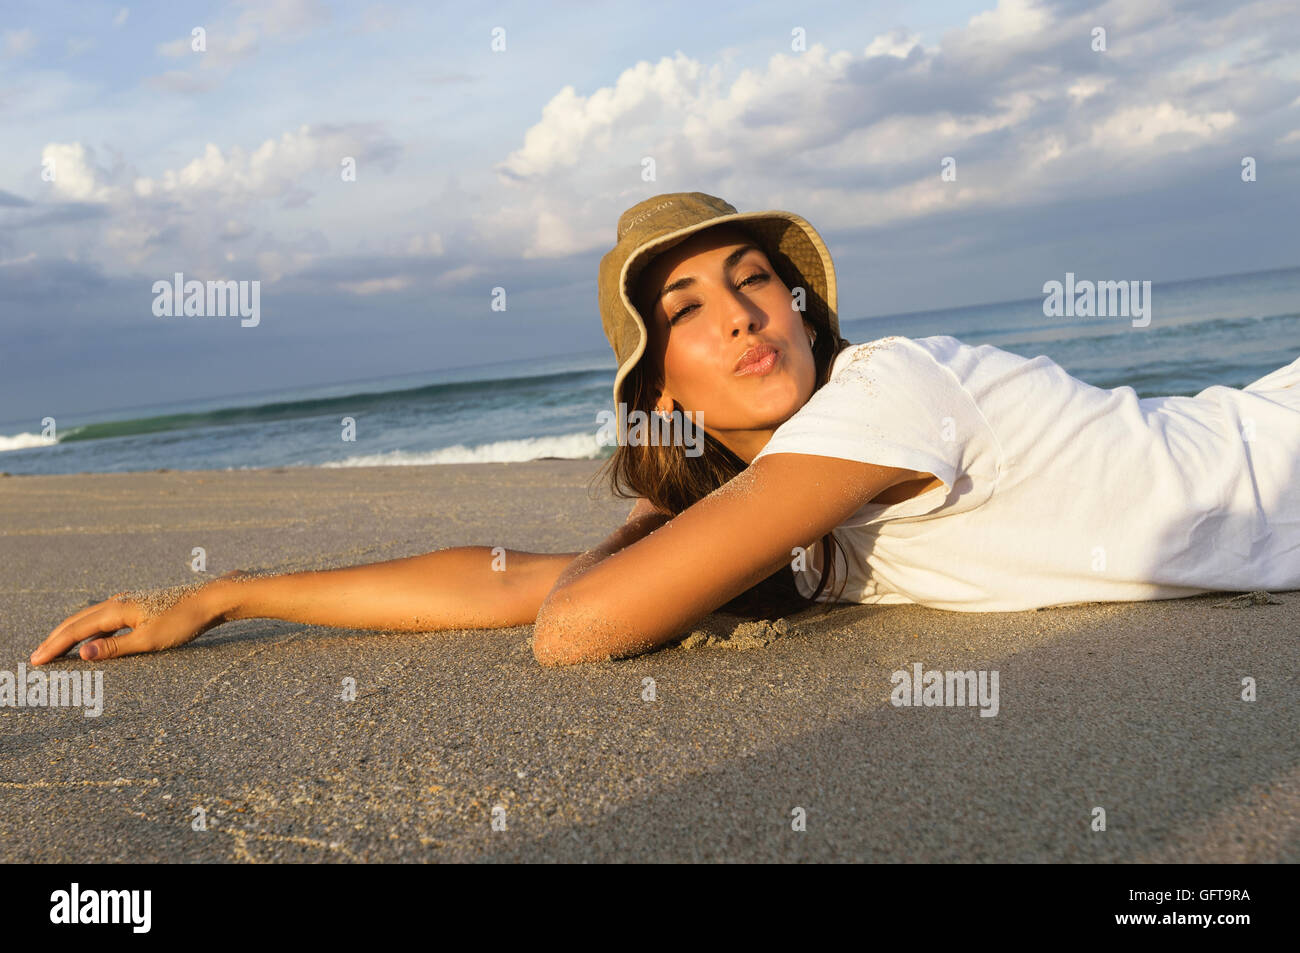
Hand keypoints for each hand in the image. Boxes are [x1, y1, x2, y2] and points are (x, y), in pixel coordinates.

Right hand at [29, 570, 244, 664]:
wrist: (212, 599)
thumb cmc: (184, 620)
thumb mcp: (149, 640)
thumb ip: (115, 648)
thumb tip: (81, 654)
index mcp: (117, 609)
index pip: (77, 630)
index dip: (55, 646)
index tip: (36, 660)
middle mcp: (119, 602)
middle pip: (78, 620)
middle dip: (56, 639)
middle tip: (37, 656)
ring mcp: (129, 601)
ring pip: (90, 617)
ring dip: (71, 632)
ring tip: (56, 647)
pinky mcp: (139, 605)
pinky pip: (105, 618)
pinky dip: (90, 628)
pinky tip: (91, 638)